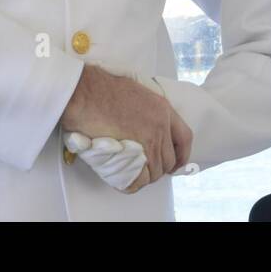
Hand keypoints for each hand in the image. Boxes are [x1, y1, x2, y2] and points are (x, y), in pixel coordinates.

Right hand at [60, 66, 190, 191]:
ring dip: (146, 176)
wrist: (86, 92)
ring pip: (156, 171)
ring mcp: (148, 140)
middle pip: (170, 159)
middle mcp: (160, 125)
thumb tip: (144, 124)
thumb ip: (147, 109)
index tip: (176, 163)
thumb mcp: (136, 92)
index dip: (182, 154)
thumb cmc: (103, 88)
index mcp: (163, 109)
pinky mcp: (132, 153)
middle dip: (160, 168)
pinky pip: (140, 178)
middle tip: (147, 170)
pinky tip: (126, 179)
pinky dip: (134, 182)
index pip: (185, 138)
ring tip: (132, 173)